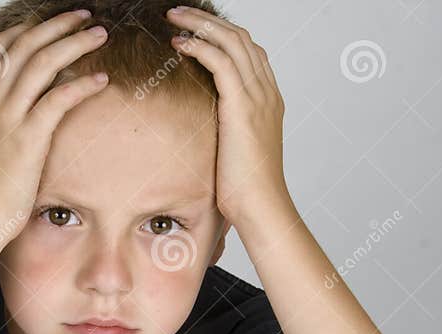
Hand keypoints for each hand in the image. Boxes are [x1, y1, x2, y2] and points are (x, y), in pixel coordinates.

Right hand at [0, 9, 110, 237]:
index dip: (27, 29)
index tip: (49, 23)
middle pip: (25, 45)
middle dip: (58, 24)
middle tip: (84, 16)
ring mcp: (5, 116)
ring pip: (44, 62)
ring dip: (76, 42)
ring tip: (99, 34)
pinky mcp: (28, 137)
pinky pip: (59, 98)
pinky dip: (82, 84)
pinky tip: (101, 78)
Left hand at [165, 6, 288, 224]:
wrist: (260, 206)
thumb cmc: (245, 188)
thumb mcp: (234, 151)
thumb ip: (225, 130)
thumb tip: (202, 131)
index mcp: (268, 100)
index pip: (249, 51)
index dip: (222, 34)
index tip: (195, 28)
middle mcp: (266, 92)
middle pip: (240, 37)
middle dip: (208, 20)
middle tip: (178, 12)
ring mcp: (257, 97)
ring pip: (231, 41)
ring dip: (200, 24)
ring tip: (174, 17)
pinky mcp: (242, 106)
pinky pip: (221, 62)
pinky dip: (200, 47)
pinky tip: (180, 43)